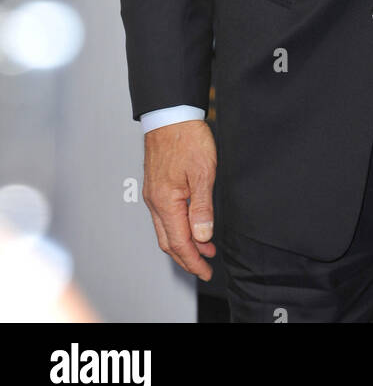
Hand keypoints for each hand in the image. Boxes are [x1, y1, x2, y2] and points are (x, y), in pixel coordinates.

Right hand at [143, 120, 216, 279]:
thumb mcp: (203, 173)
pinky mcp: (156, 186)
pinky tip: (192, 223)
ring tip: (205, 246)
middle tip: (206, 264)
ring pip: (165, 229)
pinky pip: (165, 216)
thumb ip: (202, 208)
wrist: (170, 114)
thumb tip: (204, 236)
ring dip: (184, 242)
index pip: (179, 243)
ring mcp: (153, 194)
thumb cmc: (186, 138)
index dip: (194, 260)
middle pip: (168, 241)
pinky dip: (178, 226)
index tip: (206, 270)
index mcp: (165, 202)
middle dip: (187, 257)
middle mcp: (155, 201)